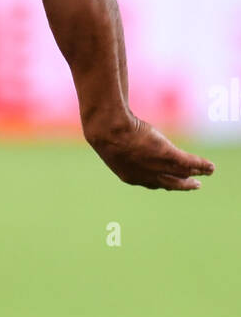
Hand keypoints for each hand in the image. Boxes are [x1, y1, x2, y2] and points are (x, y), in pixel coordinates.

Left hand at [87, 114, 214, 190]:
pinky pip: (188, 163)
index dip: (163, 182)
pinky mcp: (167, 156)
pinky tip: (210, 167)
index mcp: (130, 176)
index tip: (172, 183)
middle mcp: (145, 176)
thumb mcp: (113, 142)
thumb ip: (120, 142)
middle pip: (170, 183)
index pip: (151, 182)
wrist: (108, 130)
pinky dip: (201, 166)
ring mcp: (157, 167)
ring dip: (197, 173)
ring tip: (208, 172)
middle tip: (194, 185)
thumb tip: (117, 131)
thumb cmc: (105, 132)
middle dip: (183, 184)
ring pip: (182, 173)